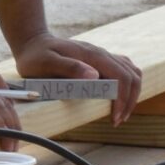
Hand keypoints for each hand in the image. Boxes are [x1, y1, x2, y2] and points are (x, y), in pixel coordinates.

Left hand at [14, 32, 142, 125]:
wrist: (32, 43)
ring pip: (132, 72)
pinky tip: (117, 99)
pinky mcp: (99, 60)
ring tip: (120, 113)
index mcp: (92, 55)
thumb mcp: (46, 63)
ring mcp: (102, 56)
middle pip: (132, 76)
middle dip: (129, 100)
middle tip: (117, 121)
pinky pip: (124, 70)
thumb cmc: (36, 56)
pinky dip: (127, 86)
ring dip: (131, 93)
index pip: (122, 77)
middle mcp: (101, 53)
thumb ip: (69, 67)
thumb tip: (94, 75)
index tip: (115, 118)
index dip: (123, 99)